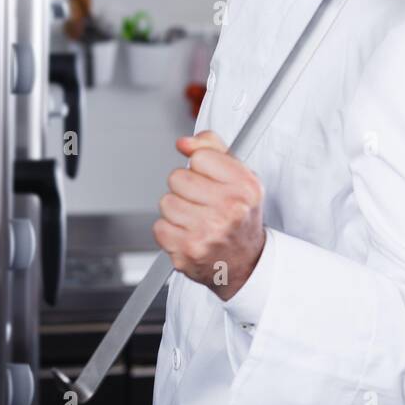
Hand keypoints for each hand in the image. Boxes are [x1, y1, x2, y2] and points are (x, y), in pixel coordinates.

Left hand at [153, 130, 265, 300]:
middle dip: (186, 187)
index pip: (201, 157)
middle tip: (202, 201)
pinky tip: (188, 233)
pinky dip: (170, 231)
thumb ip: (213, 150)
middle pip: (178, 178)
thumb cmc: (239, 217)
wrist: (245, 262)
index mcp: (245, 187)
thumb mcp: (238, 177)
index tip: (210, 178)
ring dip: (177, 210)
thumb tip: (184, 143)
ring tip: (196, 219)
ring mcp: (208, 232)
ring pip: (166, 202)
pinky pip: (159, 227)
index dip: (201, 167)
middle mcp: (230, 210)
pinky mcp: (187, 251)